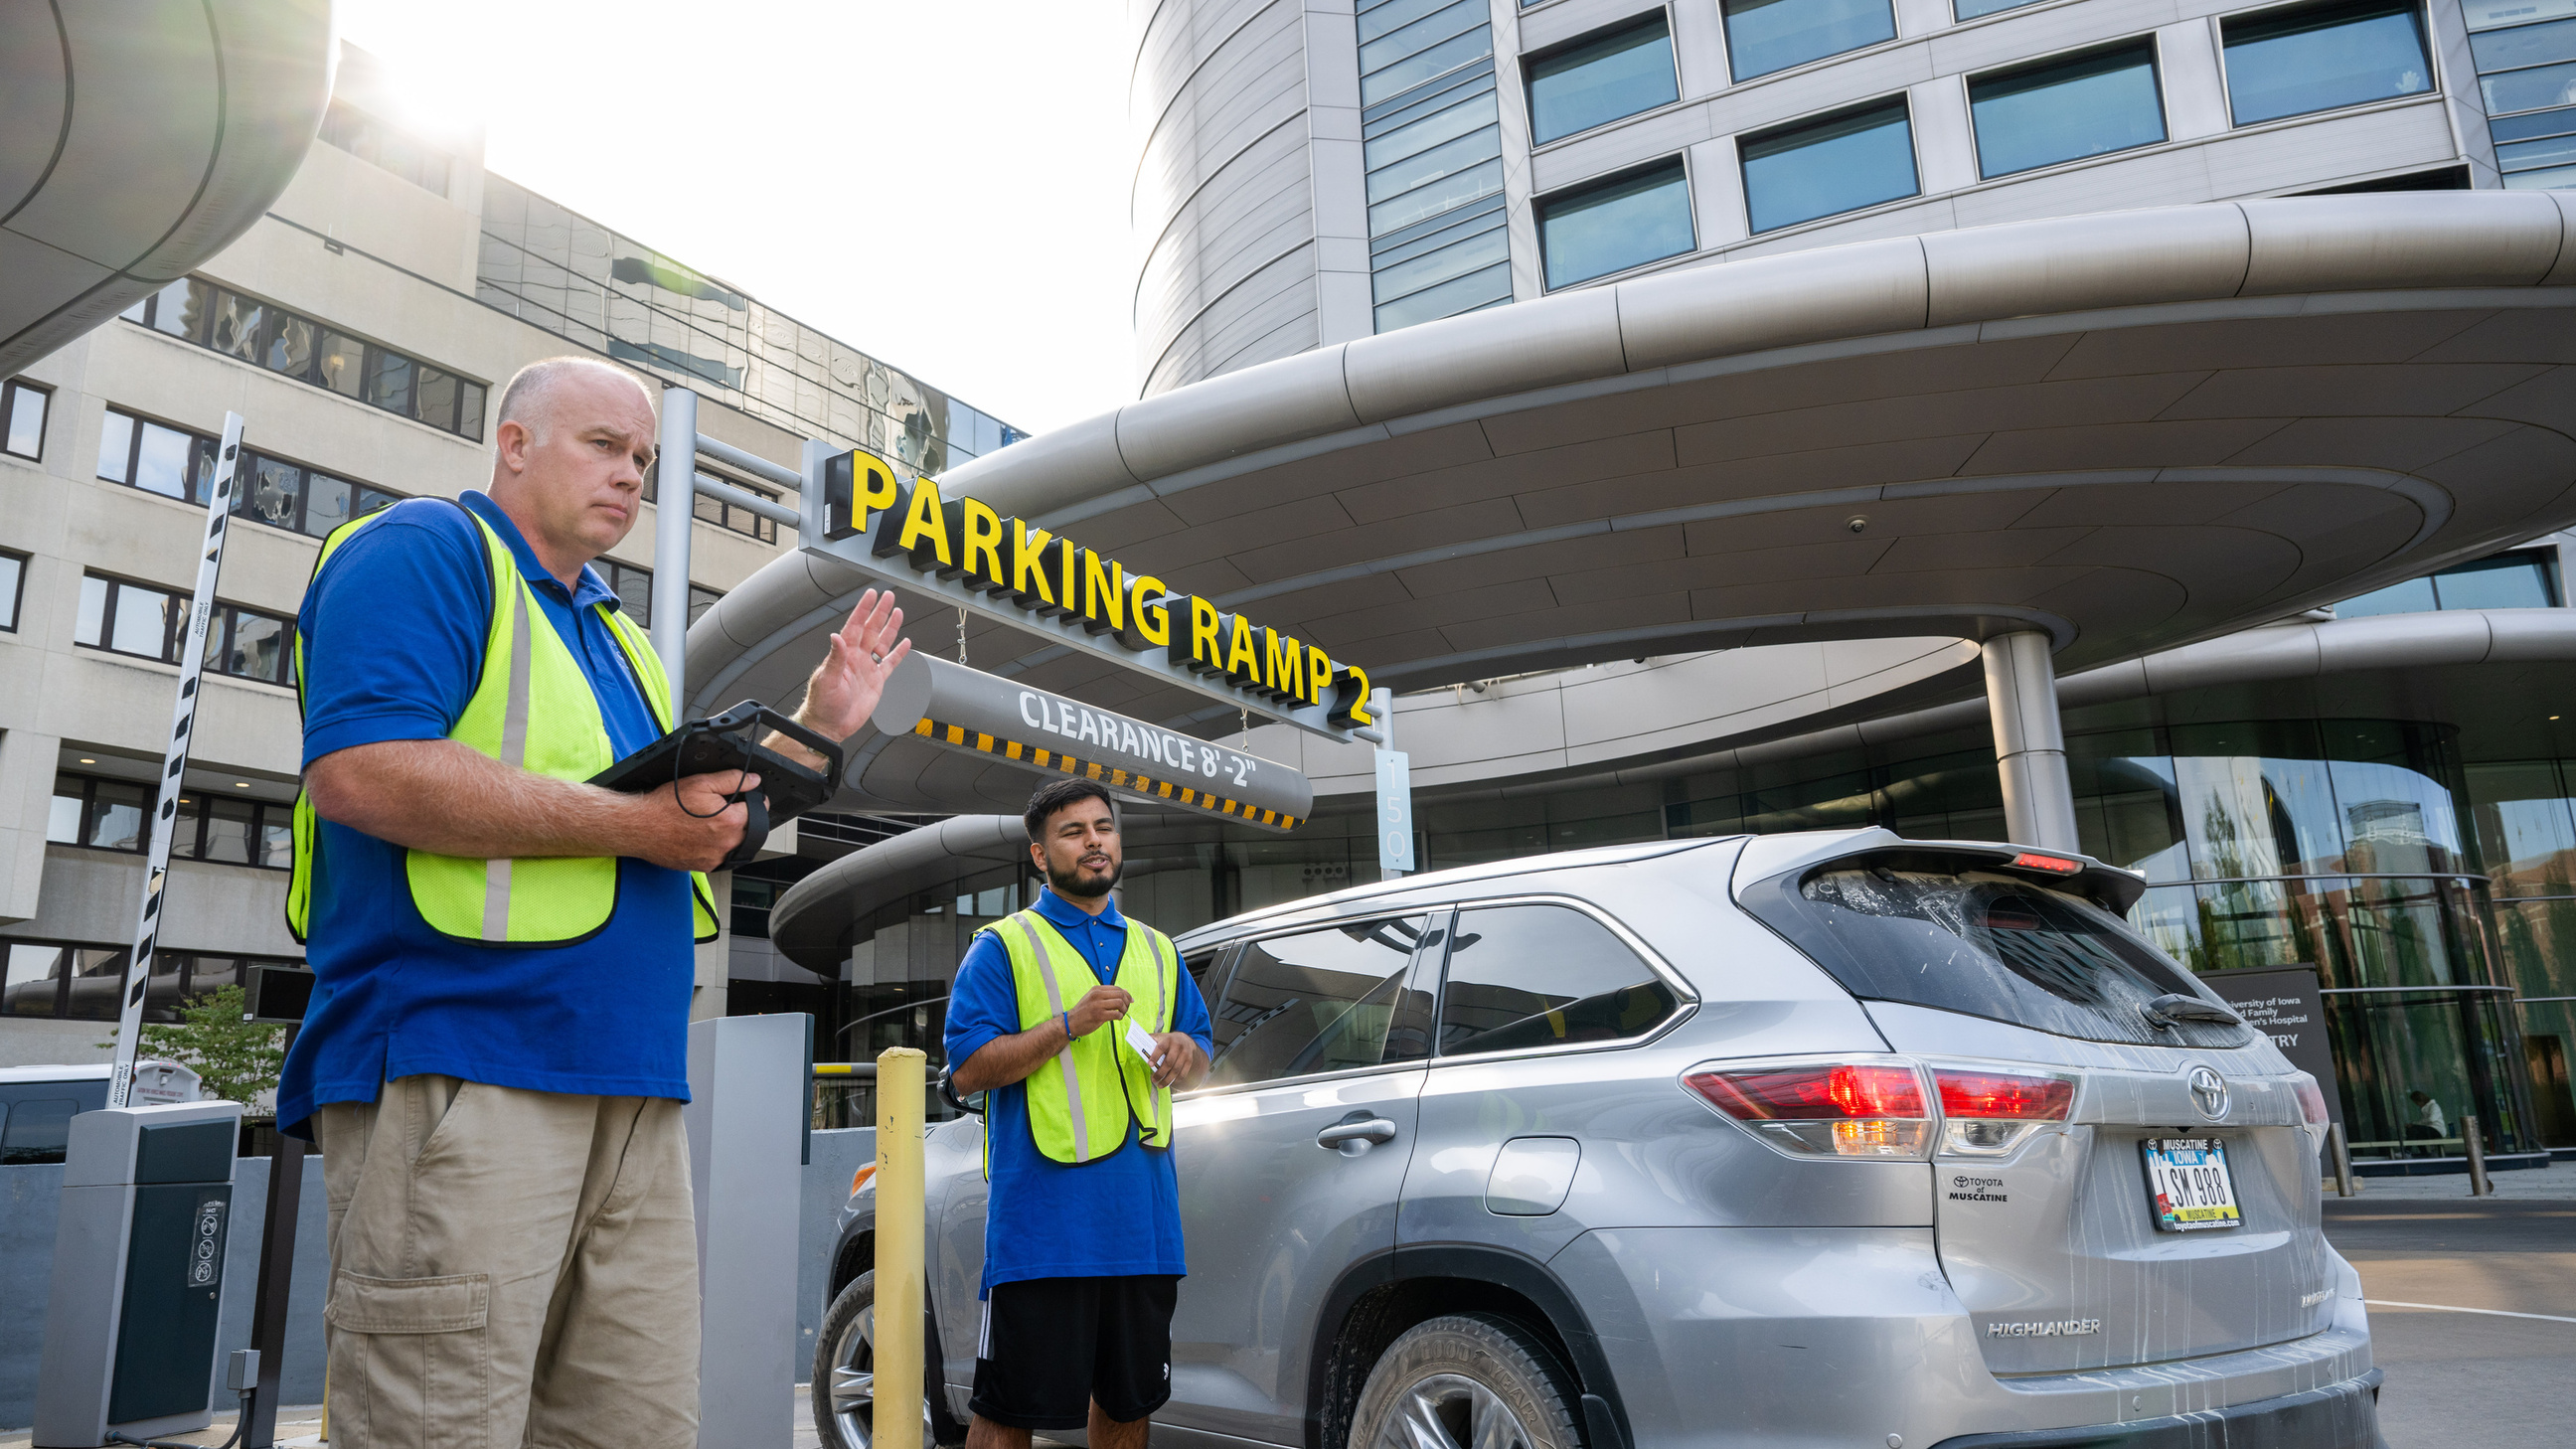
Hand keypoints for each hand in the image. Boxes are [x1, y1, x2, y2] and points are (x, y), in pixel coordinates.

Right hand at [625, 769, 759, 871]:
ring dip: (727, 834)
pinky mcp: (703, 866)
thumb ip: (732, 780)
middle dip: (740, 818)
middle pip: (748, 829)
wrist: (639, 827)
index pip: (758, 810)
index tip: (742, 799)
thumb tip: (754, 781)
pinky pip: (718, 856)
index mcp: (731, 822)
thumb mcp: (701, 783)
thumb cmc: (665, 806)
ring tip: (706, 823)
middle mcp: (726, 844)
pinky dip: (713, 846)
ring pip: (734, 844)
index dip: (751, 801)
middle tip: (718, 809)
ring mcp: (715, 858)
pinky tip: (698, 836)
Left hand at [793, 589, 911, 747]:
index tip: (870, 595)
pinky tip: (905, 643)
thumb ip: (834, 658)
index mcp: (844, 654)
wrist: (830, 725)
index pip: (855, 626)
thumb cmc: (822, 704)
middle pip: (871, 629)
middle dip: (880, 612)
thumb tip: (836, 637)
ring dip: (890, 628)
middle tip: (888, 596)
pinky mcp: (876, 682)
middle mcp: (856, 658)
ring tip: (898, 613)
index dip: (863, 609)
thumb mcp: (826, 680)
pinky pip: (890, 664)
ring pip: (882, 643)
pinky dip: (898, 653)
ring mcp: (867, 668)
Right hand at [1067, 984, 1132, 1036]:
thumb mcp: (1092, 998)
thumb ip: (1106, 995)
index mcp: (1096, 989)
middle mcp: (1097, 995)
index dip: (1126, 994)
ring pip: (1120, 1003)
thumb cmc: (1083, 1011)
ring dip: (1124, 1010)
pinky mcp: (1099, 1015)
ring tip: (1121, 1014)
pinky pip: (1116, 1014)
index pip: (1117, 988)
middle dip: (1127, 1002)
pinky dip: (1120, 1016)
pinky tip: (1117, 1018)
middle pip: (1121, 994)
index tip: (1130, 1000)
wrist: (1070, 1022)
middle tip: (1125, 1009)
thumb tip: (1125, 994)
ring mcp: (1098, 1005)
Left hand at [1149, 1032, 1205, 1088]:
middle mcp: (1178, 1046)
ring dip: (1167, 1080)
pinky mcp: (1189, 1061)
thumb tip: (1137, 1043)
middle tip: (1153, 1080)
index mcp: (1168, 1040)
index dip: (1155, 1056)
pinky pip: (1183, 1073)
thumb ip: (1150, 1039)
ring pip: (1176, 1069)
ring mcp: (1185, 1054)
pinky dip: (1176, 1080)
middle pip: (1169, 1062)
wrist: (1185, 1039)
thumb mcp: (1159, 1037)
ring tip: (1160, 1085)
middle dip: (1160, 1073)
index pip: (1161, 1048)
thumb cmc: (1167, 1040)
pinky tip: (1169, 1083)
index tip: (1149, 1065)